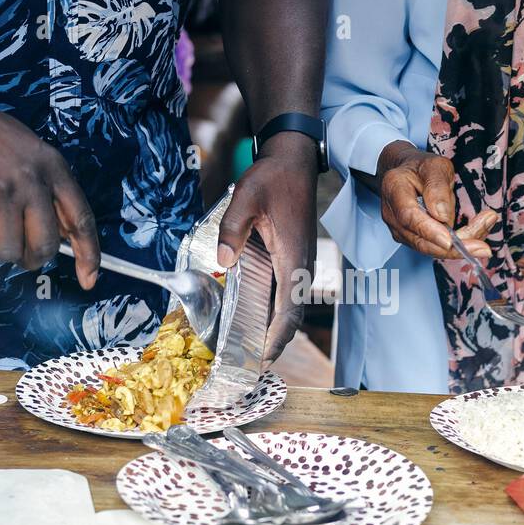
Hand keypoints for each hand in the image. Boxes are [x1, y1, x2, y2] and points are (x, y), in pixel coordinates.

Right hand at [0, 94, 100, 288]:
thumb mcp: (33, 154)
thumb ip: (49, 192)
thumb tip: (63, 237)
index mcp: (54, 168)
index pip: (81, 219)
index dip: (88, 254)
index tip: (89, 279)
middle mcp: (32, 180)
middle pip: (43, 245)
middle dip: (31, 258)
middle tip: (20, 253)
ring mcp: (1, 189)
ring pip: (7, 249)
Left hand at [217, 133, 317, 363]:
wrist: (293, 161)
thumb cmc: (273, 178)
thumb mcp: (246, 198)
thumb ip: (233, 230)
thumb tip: (222, 261)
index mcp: (292, 257)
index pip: (289, 309)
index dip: (277, 336)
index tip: (261, 356)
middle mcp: (301, 265)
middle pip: (293, 315)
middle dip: (275, 341)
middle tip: (250, 363)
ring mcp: (300, 262)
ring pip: (292, 306)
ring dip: (276, 329)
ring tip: (252, 349)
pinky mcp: (295, 258)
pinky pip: (288, 293)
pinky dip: (276, 311)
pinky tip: (258, 318)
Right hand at [377, 142, 494, 259]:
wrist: (407, 172)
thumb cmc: (421, 167)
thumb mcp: (435, 166)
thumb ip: (438, 187)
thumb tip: (442, 216)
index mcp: (395, 189)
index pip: (409, 217)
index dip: (430, 231)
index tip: (450, 241)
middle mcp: (392, 214)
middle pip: (420, 240)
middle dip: (453, 248)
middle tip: (483, 247)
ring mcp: (399, 230)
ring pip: (430, 248)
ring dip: (461, 246)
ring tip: (486, 228)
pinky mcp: (411, 239)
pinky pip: (434, 247)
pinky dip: (457, 245)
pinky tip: (476, 234)